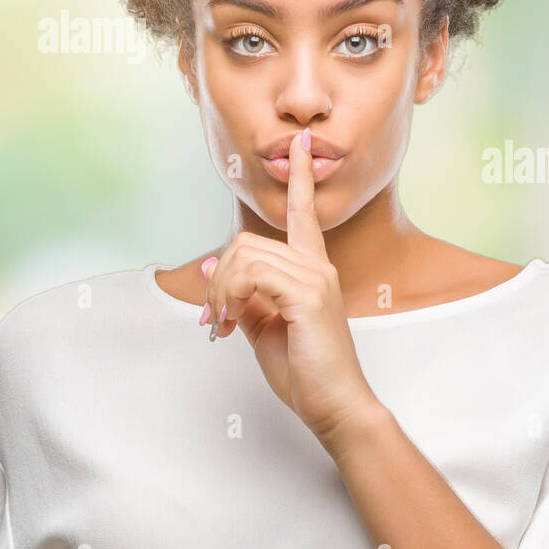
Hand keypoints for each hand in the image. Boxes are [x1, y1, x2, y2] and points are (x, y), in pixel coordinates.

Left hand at [201, 126, 380, 451]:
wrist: (336, 406)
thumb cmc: (307, 374)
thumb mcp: (266, 330)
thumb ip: (245, 297)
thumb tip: (213, 269)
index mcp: (313, 271)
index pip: (303, 213)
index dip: (301, 176)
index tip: (301, 142)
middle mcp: (318, 267)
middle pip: (246, 241)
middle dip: (217, 278)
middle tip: (212, 320)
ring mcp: (316, 279)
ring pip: (244, 256)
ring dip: (218, 293)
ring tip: (220, 327)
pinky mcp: (308, 296)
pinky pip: (251, 276)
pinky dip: (229, 299)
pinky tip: (228, 325)